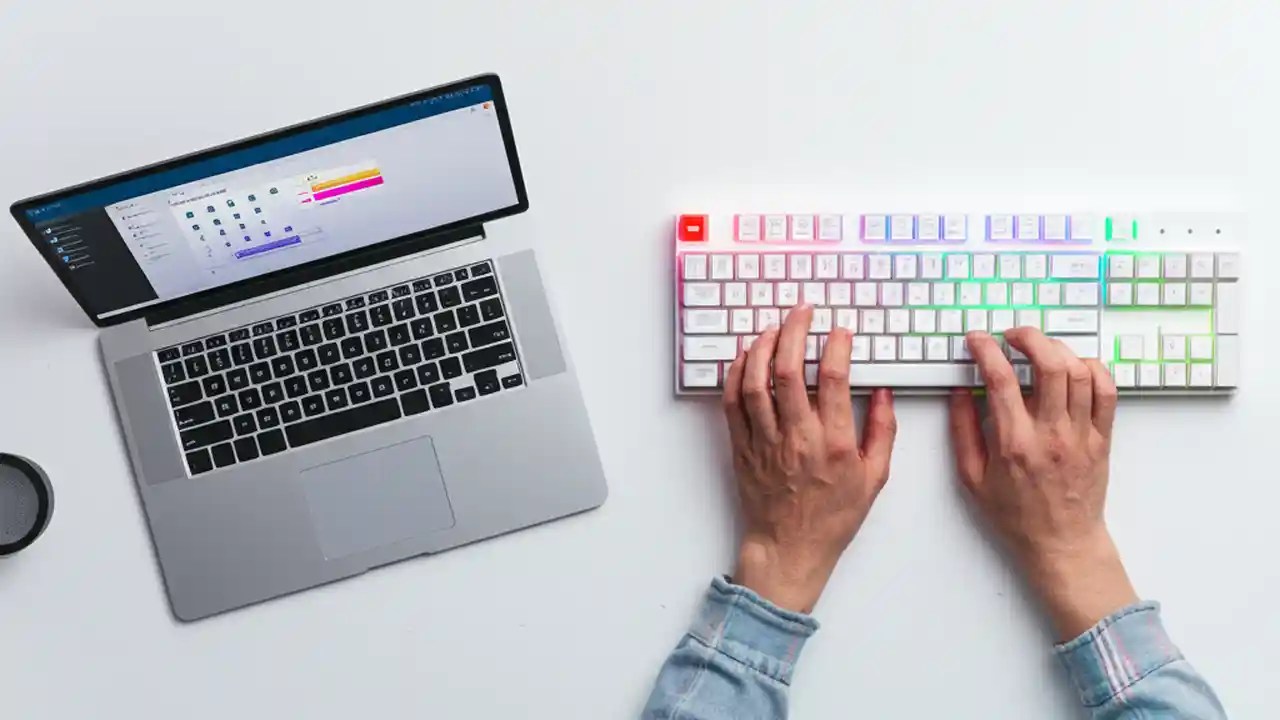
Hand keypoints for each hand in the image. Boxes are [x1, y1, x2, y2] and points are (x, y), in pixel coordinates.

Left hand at [721, 305, 896, 613]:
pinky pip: (733, 403)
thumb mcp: (874, 478)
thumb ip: (883, 431)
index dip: (836, 347)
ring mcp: (765, 442)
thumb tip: (884, 393)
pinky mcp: (743, 448)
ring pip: (756, 382)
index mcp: (834, 443)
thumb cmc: (833, 517)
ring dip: (762, 347)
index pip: (835, 380)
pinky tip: (744, 358)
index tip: (839, 331)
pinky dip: (736, 375)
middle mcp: (797, 438)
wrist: (789, 548)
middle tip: (802, 312)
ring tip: (772, 328)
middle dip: (795, 332)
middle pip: (789, 371)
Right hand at [949, 328, 1136, 640]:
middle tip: (1013, 334)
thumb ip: (962, 432)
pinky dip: (1093, 368)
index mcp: (1014, 444)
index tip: (977, 339)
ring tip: (1040, 348)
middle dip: (1029, 337)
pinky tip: (1075, 366)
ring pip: (1079, 372)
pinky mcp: (1101, 438)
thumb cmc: (1015, 515)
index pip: (1000, 381)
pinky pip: (1106, 391)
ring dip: (1058, 348)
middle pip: (1049, 365)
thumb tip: (960, 392)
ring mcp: (1081, 434)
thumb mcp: (972, 478)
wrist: (1062, 544)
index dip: (986, 350)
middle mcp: (1051, 434)